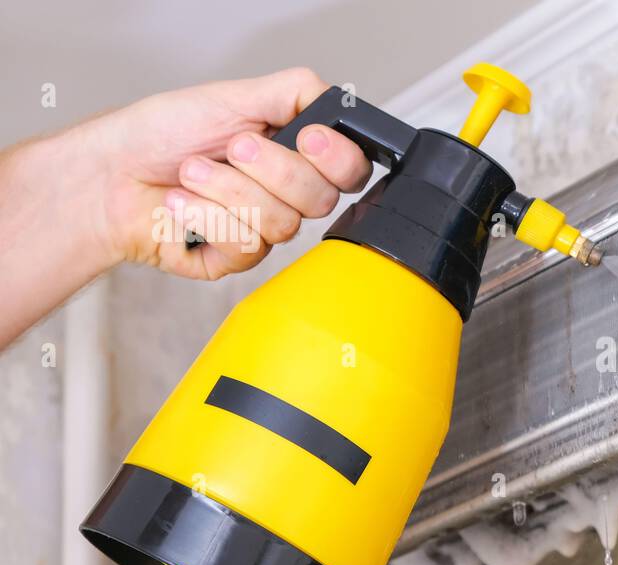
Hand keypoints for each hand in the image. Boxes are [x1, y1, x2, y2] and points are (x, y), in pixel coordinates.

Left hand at [82, 67, 372, 279]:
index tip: (306, 138)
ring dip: (226, 190)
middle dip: (269, 169)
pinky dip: (205, 216)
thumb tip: (337, 101)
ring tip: (191, 172)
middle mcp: (286, 195)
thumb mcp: (234, 97)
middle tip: (231, 148)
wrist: (109, 174)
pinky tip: (181, 203)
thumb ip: (295, 93)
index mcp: (295, 156)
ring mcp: (263, 230)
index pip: (350, 169)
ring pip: (281, 224)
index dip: (337, 158)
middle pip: (321, 199)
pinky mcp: (236, 260)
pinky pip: (247, 246)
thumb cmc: (161, 134)